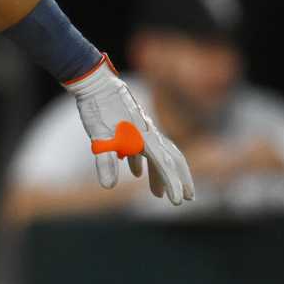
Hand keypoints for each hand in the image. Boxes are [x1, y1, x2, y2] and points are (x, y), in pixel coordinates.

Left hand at [66, 58, 195, 205]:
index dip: (172, 183)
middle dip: (181, 179)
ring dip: (160, 174)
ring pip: (158, 154)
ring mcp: (142, 129)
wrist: (95, 81)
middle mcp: (149, 133)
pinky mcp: (133, 126)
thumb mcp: (99, 136)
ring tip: (157, 194)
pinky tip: (135, 173)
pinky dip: (143, 162)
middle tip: (189, 198)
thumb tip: (109, 187)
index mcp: (144, 137)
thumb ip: (106, 161)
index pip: (164, 164)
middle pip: (173, 158)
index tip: (178, 202)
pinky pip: (143, 147)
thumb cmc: (98, 107)